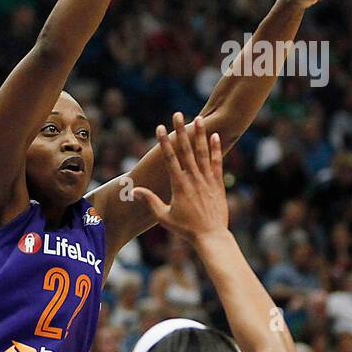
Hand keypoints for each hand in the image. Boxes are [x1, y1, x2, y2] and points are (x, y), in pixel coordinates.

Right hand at [132, 113, 228, 239]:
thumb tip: (134, 191)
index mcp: (179, 185)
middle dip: (180, 131)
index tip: (159, 127)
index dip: (164, 142)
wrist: (211, 236)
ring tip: (198, 119)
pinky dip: (215, 149)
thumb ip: (150, 201)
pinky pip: (217, 162)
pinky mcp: (218, 183)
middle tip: (177, 115)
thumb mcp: (164, 216)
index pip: (170, 158)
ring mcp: (207, 179)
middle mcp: (193, 179)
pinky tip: (214, 136)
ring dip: (200, 134)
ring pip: (202, 152)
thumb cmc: (185, 228)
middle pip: (186, 150)